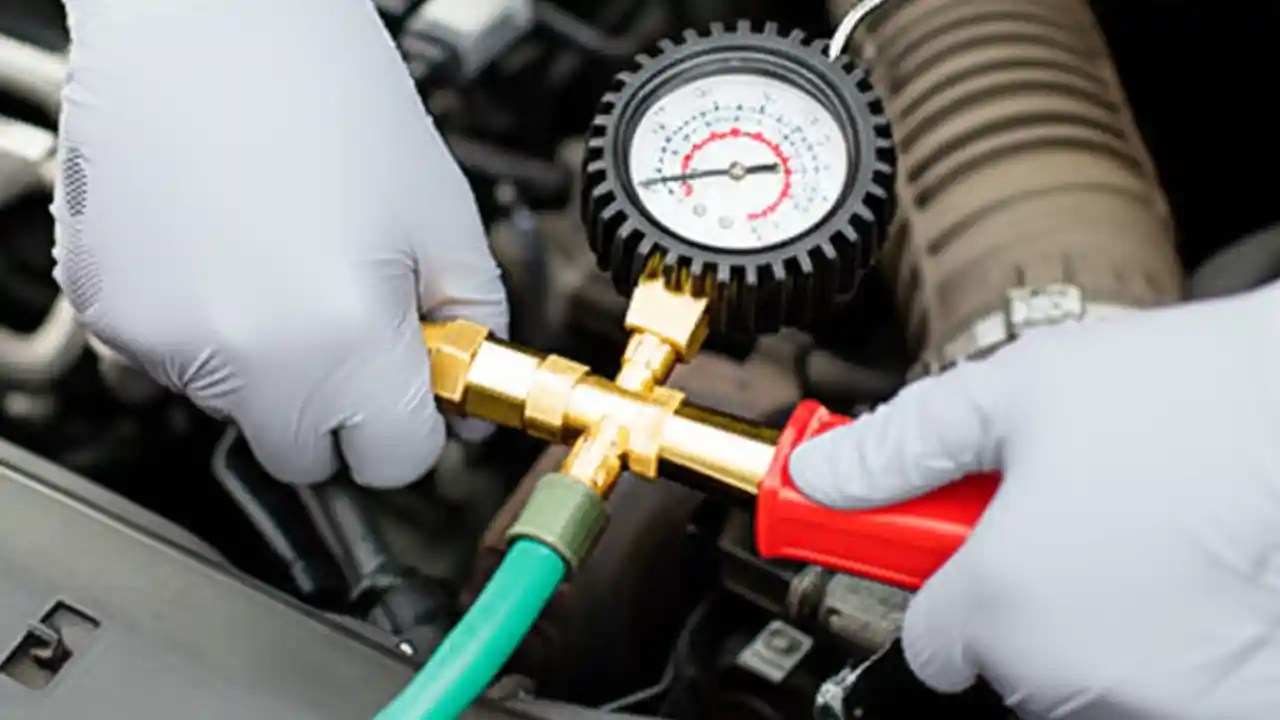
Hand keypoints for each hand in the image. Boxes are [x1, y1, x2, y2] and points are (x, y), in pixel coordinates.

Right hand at [52, 1, 506, 487]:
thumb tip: (466, 390)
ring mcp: (162, 338)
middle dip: (341, 408)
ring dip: (270, 366)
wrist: (209, 16)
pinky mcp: (107, 310)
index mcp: (341, 341)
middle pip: (308, 454)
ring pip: (237, 408)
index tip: (415, 392)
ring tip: (282, 256)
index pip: (394, 462)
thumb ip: (471, 322)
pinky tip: (226, 248)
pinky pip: (174, 360)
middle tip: (352, 321)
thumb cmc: (326, 91)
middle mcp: (244, 358)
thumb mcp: (441, 214)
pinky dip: (206, 327)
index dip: (415, 426)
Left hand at [789, 283, 1279, 718]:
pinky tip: (1194, 569)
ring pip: (1086, 674)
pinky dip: (1170, 642)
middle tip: (1070, 515)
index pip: (929, 639)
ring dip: (1098, 618)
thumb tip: (829, 473)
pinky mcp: (1232, 707)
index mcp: (999, 602)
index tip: (958, 543)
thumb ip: (904, 446)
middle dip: (1023, 594)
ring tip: (1143, 529)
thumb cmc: (1193, 398)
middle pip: (1007, 657)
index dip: (944, 578)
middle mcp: (1068, 672)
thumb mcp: (1016, 392)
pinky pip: (1165, 686)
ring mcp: (1155, 699)